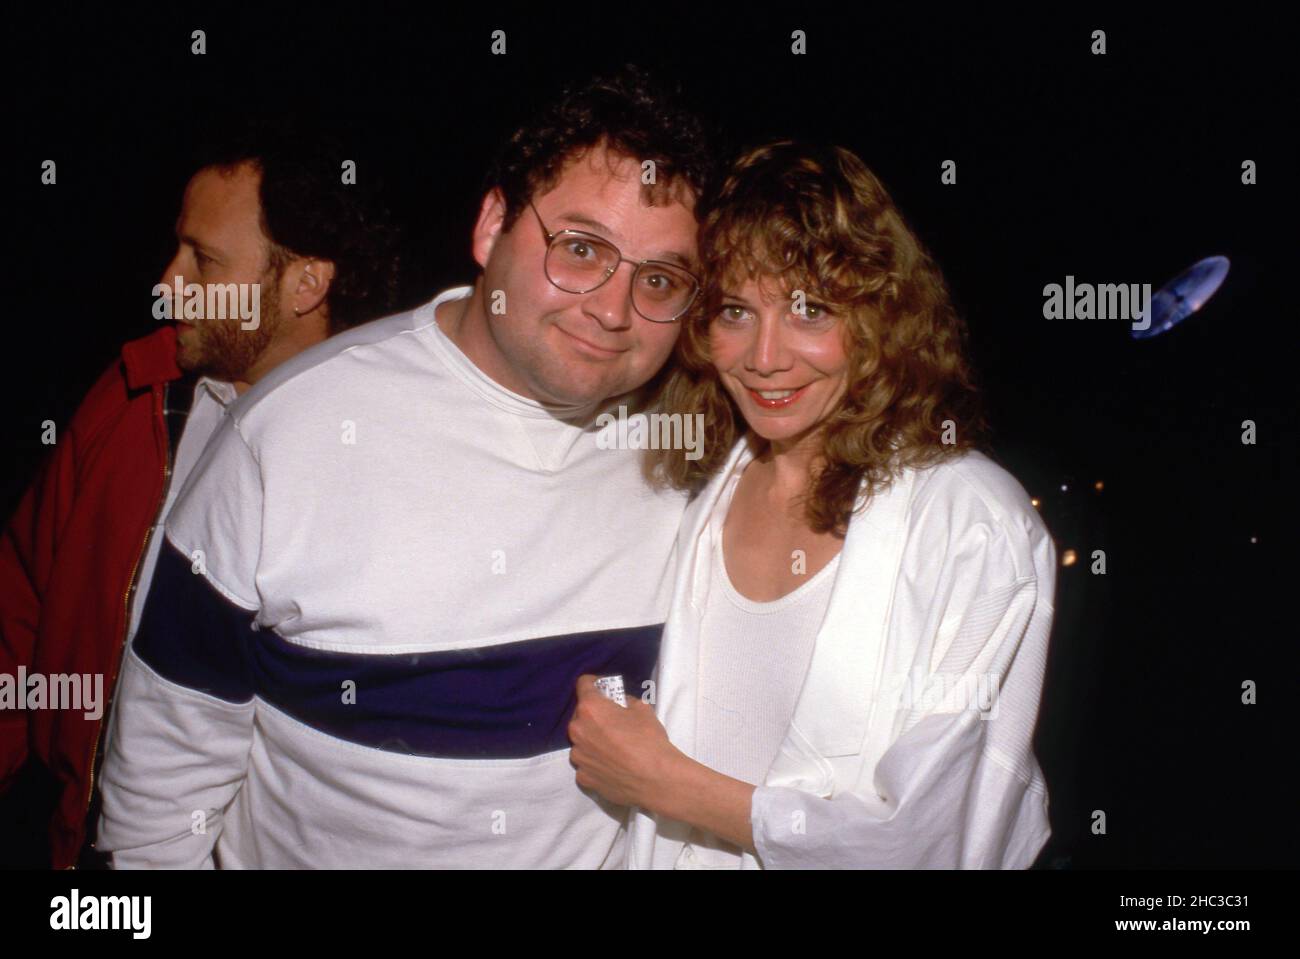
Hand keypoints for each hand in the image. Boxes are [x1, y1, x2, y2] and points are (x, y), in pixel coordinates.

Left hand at [567, 674, 680, 808]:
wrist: (656, 780)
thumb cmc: (649, 740)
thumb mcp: (642, 709)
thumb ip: (625, 702)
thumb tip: (620, 705)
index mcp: (590, 709)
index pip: (583, 684)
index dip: (594, 683)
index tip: (602, 688)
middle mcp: (577, 731)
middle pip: (580, 715)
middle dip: (593, 715)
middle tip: (611, 720)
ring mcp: (578, 757)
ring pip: (581, 741)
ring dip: (592, 740)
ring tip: (612, 747)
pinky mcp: (583, 778)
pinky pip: (586, 764)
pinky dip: (595, 762)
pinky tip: (612, 766)